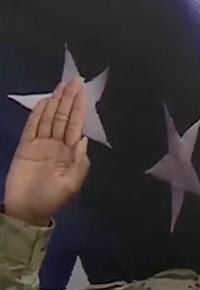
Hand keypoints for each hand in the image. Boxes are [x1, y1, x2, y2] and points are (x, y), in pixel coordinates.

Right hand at [4, 78, 89, 225]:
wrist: (27, 209)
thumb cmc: (52, 198)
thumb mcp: (72, 184)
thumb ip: (80, 162)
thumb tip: (84, 139)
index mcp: (71, 153)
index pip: (76, 125)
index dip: (79, 108)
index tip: (82, 92)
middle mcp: (57, 145)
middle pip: (63, 117)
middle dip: (68, 99)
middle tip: (73, 80)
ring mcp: (41, 144)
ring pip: (49, 119)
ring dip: (55, 102)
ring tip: (60, 86)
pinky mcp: (25, 147)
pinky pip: (32, 127)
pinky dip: (37, 114)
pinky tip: (44, 102)